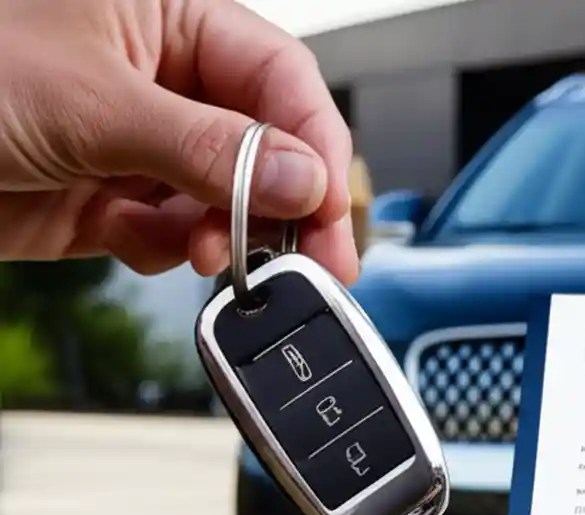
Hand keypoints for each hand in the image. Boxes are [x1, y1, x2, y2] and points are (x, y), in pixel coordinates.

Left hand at [0, 0, 356, 283]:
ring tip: (207, 252)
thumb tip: (304, 179)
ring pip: (225, 199)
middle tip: (311, 261)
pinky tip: (135, 241)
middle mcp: (165, 80)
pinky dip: (167, 251)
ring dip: (224, 235)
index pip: (281, 80)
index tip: (328, 210)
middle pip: (267, 146)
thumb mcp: (95, 103)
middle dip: (285, 205)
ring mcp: (138, 143)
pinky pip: (172, 234)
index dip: (316, 145)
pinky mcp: (108, 200)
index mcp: (174, 19)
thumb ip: (212, 147)